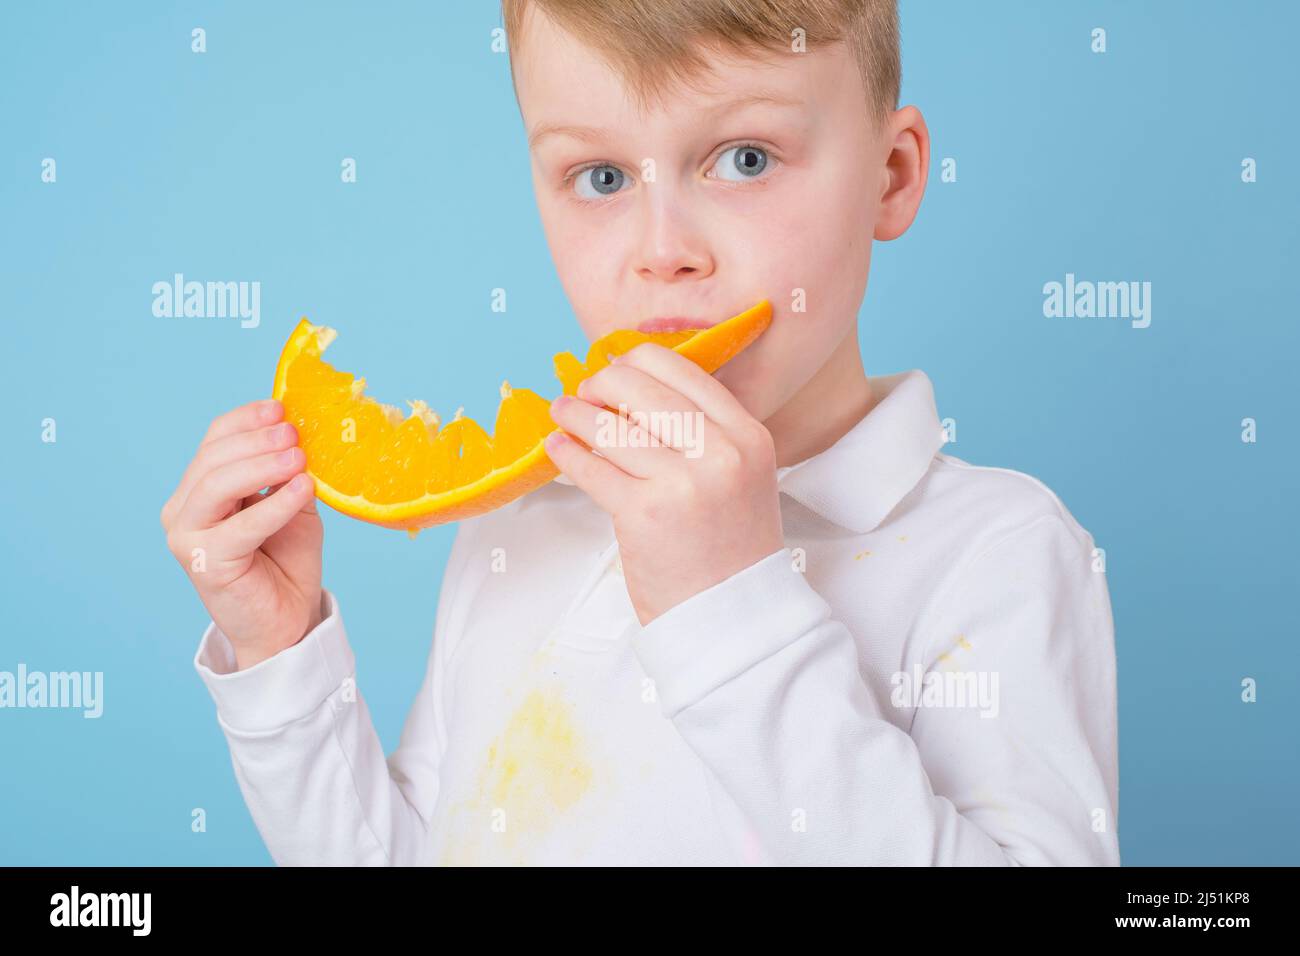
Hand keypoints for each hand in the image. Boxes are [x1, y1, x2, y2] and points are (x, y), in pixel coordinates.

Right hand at [162, 398, 323, 669]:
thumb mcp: (292, 504)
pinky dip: (273, 505)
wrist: (287, 620)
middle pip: (212, 459)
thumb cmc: (287, 561)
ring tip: (300, 458)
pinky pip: (240, 526)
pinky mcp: (204, 563)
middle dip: (256, 441)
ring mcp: (187, 536)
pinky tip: (303, 489)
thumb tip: (299, 434)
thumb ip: (288, 473)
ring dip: (261, 466)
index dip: (246, 420)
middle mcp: (184, 510)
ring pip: (216, 486)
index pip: (214, 441)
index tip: (281, 408)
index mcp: (200, 489)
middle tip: (295, 433)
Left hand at [544, 344, 783, 625]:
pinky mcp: (643, 514)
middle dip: (601, 383)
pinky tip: (557, 448)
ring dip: (575, 414)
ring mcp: (682, 483)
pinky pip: (591, 469)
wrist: (733, 614)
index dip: (636, 363)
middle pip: (639, 386)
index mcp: (747, 435)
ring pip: (610, 426)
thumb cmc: (730, 546)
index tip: (615, 373)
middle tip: (585, 394)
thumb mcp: (742, 474)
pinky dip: (566, 453)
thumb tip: (635, 387)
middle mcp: (720, 452)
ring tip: (563, 413)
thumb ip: (704, 430)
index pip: (681, 368)